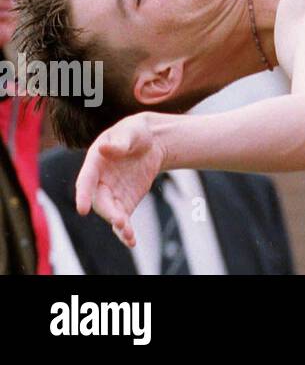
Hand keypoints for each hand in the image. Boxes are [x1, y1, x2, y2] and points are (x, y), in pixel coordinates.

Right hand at [75, 113, 165, 247]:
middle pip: (100, 201)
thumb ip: (119, 143)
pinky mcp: (125, 202)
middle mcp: (99, 182)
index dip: (83, 195)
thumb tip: (105, 149)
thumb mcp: (130, 132)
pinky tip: (131, 242)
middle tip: (120, 221)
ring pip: (111, 213)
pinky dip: (125, 231)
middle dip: (108, 212)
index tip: (82, 209)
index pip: (86, 181)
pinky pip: (123, 218)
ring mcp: (112, 194)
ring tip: (128, 235)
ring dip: (118, 225)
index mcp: (95, 163)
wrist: (151, 141)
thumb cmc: (134, 133)